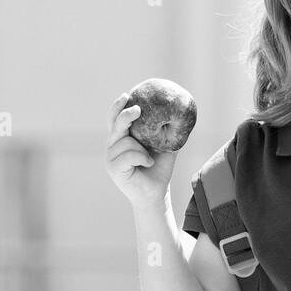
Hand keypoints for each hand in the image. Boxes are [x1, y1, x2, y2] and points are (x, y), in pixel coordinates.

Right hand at [105, 93, 176, 208]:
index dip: (118, 107)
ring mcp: (110, 158)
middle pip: (114, 124)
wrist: (156, 194)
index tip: (127, 96)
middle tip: (138, 110)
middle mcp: (113, 146)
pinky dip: (141, 157)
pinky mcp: (113, 169)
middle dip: (125, 115)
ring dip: (141, 147)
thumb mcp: (164, 147)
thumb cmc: (159, 169)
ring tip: (150, 158)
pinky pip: (127, 155)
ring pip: (124, 140)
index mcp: (121, 138)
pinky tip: (148, 162)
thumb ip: (166, 132)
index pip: (114, 119)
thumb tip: (179, 113)